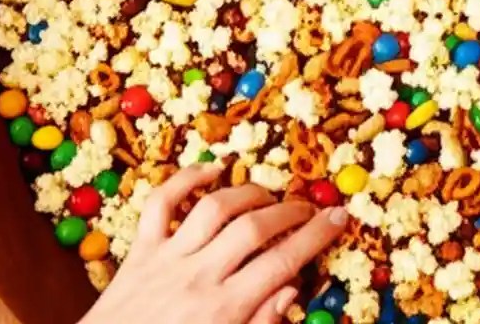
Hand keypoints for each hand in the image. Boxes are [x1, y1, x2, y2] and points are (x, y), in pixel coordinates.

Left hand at [79, 163, 348, 323]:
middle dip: (291, 212)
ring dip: (249, 194)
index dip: (316, 237)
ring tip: (269, 197)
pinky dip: (186, 179)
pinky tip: (212, 169)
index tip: (339, 217)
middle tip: (309, 209)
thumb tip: (291, 288)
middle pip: (254, 229)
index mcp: (223, 311)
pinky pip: (161, 203)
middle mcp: (197, 278)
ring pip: (215, 208)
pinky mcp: (139, 251)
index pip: (282, 264)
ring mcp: (165, 259)